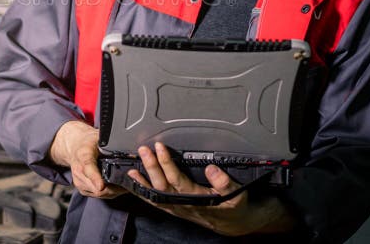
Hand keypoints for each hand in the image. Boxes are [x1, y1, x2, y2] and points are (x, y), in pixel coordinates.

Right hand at [49, 120, 124, 198]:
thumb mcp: (100, 137)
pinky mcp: (81, 189)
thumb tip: (130, 153)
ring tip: (125, 183)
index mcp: (83, 154)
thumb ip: (112, 145)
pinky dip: (108, 192)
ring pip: (98, 193)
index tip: (101, 185)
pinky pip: (97, 195)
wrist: (74, 146)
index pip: (87, 167)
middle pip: (96, 186)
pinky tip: (116, 185)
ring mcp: (79, 181)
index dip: (95, 177)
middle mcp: (78, 170)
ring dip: (112, 191)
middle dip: (114, 187)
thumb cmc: (89, 142)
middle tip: (130, 182)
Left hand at [128, 142, 294, 235]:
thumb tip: (211, 169)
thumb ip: (224, 182)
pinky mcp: (173, 208)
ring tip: (132, 168)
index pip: (177, 180)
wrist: (232, 223)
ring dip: (143, 181)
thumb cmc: (234, 206)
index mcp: (197, 198)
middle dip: (151, 166)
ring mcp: (176, 207)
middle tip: (144, 149)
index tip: (161, 147)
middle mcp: (183, 204)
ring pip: (155, 195)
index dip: (167, 164)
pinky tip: (135, 183)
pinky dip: (143, 192)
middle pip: (162, 186)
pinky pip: (155, 201)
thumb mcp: (236, 194)